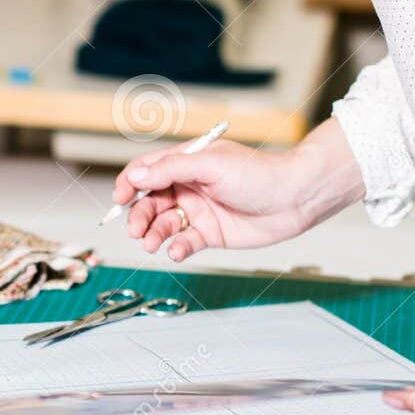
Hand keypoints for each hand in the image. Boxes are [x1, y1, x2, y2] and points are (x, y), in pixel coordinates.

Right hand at [111, 120, 365, 261]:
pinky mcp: (209, 233)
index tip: (121, 198)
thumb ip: (171, 169)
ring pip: (163, 225)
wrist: (294, 199)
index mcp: (186, 163)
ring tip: (151, 243)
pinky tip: (177, 251)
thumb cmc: (258, 174)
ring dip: (153, 234)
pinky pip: (184, 242)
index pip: (147, 171)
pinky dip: (176, 248)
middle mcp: (188, 186)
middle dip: (139, 216)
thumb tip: (136, 176)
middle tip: (136, 230)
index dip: (129, 184)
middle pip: (150, 202)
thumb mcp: (210, 164)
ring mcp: (198, 211)